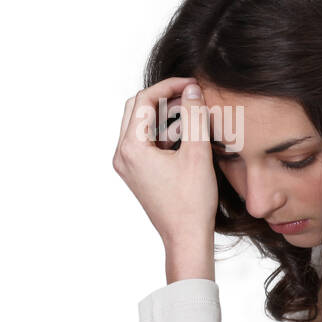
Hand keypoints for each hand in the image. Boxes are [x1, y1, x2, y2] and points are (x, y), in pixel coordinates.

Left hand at [112, 77, 217, 248]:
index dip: (169, 87)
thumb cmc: (192, 202)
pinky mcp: (138, 173)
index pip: (143, 100)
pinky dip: (164, 134)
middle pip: (136, 109)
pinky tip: (187, 136)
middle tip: (191, 96)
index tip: (193, 85)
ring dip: (165, 116)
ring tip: (193, 115)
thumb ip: (194, 117)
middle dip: (164, 98)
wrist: (185, 237)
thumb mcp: (198, 153)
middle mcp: (123, 155)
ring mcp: (128, 165)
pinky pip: (146, 143)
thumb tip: (192, 90)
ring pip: (141, 126)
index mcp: (131, 147)